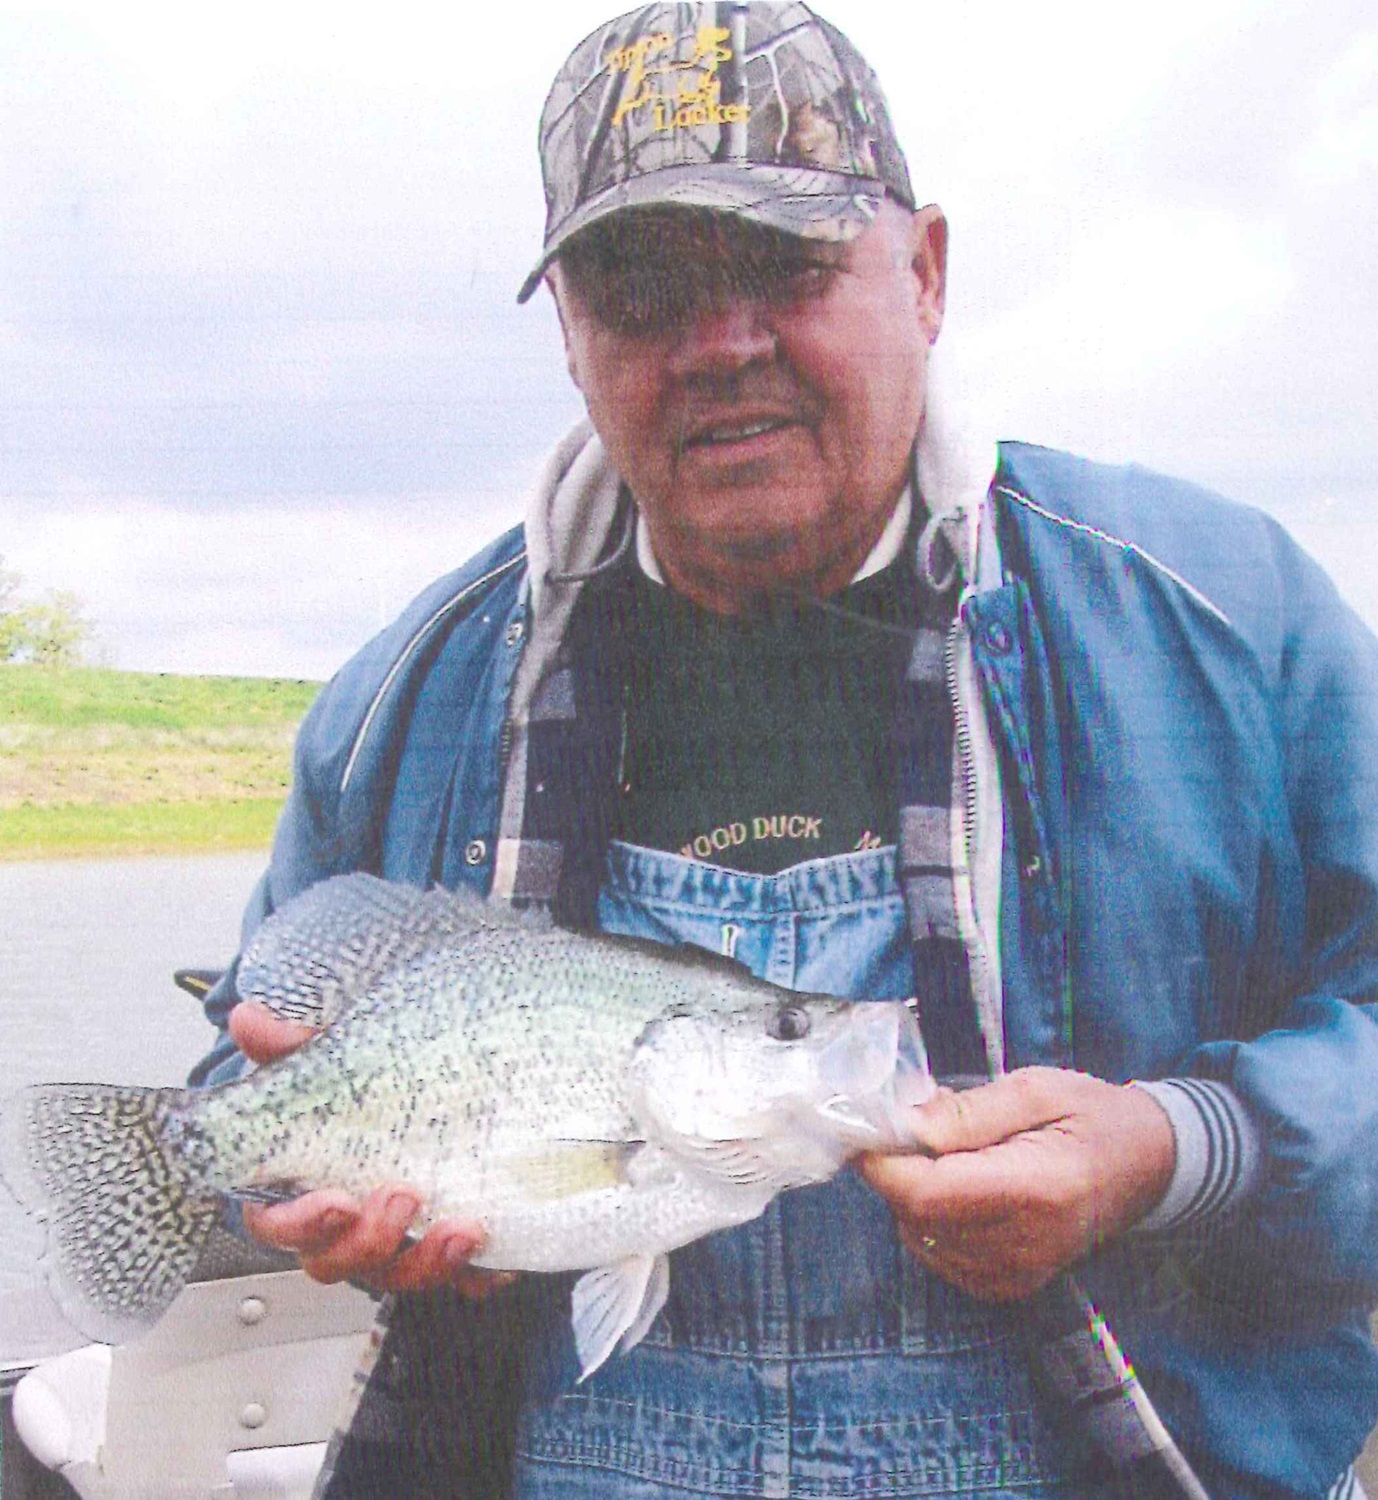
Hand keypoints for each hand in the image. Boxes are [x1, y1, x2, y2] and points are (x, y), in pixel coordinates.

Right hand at [228, 1000, 513, 1296]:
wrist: (416, 1093)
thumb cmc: (355, 1091)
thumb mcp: (325, 1062)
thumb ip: (289, 1046)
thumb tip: (249, 1019)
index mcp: (300, 1190)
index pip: (281, 1227)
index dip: (304, 1225)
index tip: (338, 1200)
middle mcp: (343, 1228)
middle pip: (338, 1263)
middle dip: (371, 1243)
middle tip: (404, 1199)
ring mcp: (393, 1245)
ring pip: (399, 1275)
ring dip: (428, 1262)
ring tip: (464, 1229)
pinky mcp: (441, 1249)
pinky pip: (458, 1277)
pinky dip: (478, 1274)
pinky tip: (501, 1264)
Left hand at [857, 1067, 1174, 1301]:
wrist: (1148, 1165)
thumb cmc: (1092, 1115)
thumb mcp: (1034, 1089)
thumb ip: (966, 1112)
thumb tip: (902, 1123)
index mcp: (1035, 1190)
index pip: (924, 1193)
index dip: (882, 1161)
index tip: (870, 1123)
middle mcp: (1023, 1245)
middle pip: (914, 1215)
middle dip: (898, 1168)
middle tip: (924, 1124)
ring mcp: (1018, 1274)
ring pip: (918, 1236)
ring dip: (914, 1192)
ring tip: (953, 1153)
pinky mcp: (1010, 1286)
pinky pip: (938, 1254)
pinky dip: (932, 1219)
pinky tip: (962, 1187)